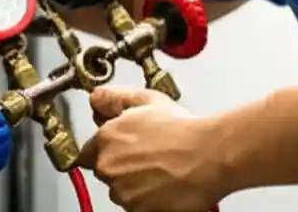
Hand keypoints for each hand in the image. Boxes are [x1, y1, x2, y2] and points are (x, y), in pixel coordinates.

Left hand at [78, 87, 230, 211]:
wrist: (210, 156)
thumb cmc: (183, 129)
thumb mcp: (149, 100)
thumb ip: (114, 98)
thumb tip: (95, 98)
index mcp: (106, 138)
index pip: (86, 152)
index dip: (107, 150)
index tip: (122, 150)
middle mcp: (108, 167)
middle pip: (105, 171)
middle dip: (122, 166)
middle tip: (149, 156)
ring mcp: (122, 191)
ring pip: (121, 191)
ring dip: (134, 184)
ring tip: (162, 169)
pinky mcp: (138, 211)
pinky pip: (137, 206)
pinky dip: (148, 199)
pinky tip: (166, 183)